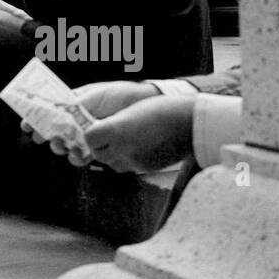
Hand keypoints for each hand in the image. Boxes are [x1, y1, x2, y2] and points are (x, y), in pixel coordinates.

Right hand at [20, 80, 159, 160]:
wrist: (147, 106)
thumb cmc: (121, 95)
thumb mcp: (96, 95)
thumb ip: (78, 104)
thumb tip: (60, 113)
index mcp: (75, 104)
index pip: (51, 111)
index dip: (37, 118)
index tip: (26, 125)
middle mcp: (80, 121)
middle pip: (56, 131)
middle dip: (47, 136)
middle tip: (44, 138)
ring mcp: (90, 135)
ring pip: (69, 146)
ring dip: (62, 148)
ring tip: (64, 147)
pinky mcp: (102, 147)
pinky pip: (85, 156)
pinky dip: (79, 157)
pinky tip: (79, 155)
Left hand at [81, 96, 196, 172]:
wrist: (189, 122)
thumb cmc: (160, 110)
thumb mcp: (130, 111)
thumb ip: (112, 124)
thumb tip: (98, 133)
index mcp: (116, 130)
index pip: (89, 138)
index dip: (91, 133)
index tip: (97, 127)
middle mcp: (123, 148)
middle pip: (98, 154)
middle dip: (100, 145)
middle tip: (108, 135)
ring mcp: (135, 161)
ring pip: (113, 163)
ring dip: (114, 154)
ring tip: (125, 140)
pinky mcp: (147, 168)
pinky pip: (129, 167)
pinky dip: (129, 158)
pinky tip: (140, 146)